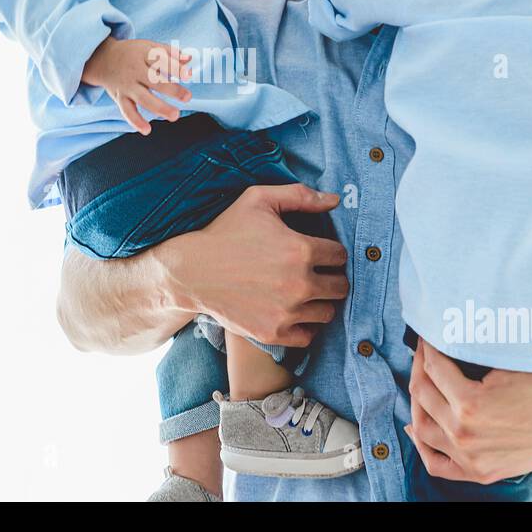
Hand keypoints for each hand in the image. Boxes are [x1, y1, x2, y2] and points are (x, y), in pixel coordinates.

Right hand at [82, 36, 192, 133]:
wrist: (102, 59)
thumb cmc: (132, 53)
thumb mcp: (149, 47)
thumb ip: (170, 52)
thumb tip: (189, 59)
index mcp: (143, 54)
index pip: (160, 60)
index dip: (175, 68)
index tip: (189, 75)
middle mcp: (134, 70)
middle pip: (154, 81)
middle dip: (172, 90)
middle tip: (187, 97)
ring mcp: (127, 85)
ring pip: (143, 98)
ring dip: (159, 108)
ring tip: (174, 115)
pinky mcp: (120, 98)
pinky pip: (127, 111)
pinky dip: (136, 121)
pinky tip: (147, 130)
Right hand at [161, 184, 349, 346]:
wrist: (192, 271)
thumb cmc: (225, 231)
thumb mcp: (259, 200)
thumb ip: (299, 196)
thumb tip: (335, 200)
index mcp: (300, 250)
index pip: (340, 256)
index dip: (331, 252)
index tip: (319, 253)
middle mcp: (299, 284)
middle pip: (340, 287)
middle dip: (332, 278)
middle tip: (316, 274)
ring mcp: (286, 312)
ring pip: (327, 312)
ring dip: (320, 302)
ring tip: (305, 293)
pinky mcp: (273, 332)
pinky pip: (308, 336)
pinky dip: (306, 326)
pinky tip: (295, 313)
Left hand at [404, 339, 531, 483]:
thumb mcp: (512, 357)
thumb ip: (477, 345)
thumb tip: (451, 325)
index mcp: (470, 403)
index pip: (433, 366)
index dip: (428, 346)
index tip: (429, 335)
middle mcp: (464, 433)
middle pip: (422, 394)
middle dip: (419, 366)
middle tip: (425, 352)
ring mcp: (470, 457)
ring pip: (422, 428)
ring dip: (416, 401)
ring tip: (421, 383)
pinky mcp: (479, 472)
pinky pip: (436, 464)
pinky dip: (422, 446)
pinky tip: (417, 428)